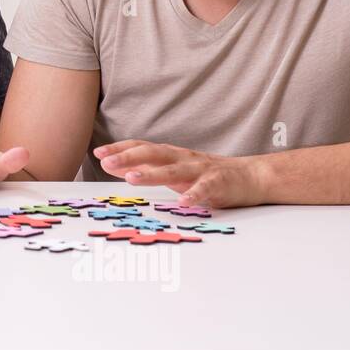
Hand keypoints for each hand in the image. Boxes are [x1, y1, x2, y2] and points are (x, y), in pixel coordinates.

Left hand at [94, 139, 266, 207]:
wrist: (251, 177)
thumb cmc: (207, 175)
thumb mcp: (175, 171)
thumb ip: (150, 169)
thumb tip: (119, 169)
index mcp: (172, 155)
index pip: (142, 147)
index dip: (120, 149)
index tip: (98, 153)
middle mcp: (183, 158)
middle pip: (153, 154)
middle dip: (128, 157)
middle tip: (106, 162)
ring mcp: (201, 170)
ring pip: (174, 170)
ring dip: (152, 174)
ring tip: (132, 178)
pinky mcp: (219, 183)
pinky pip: (205, 188)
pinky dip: (194, 194)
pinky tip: (183, 202)